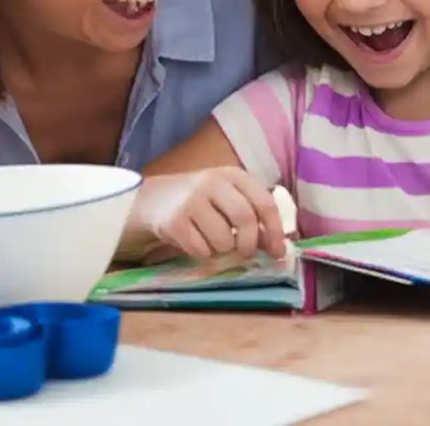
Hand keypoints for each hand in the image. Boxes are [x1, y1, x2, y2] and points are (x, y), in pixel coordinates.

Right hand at [133, 167, 287, 261]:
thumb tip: (276, 247)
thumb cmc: (199, 202)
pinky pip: (202, 250)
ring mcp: (192, 200)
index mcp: (233, 175)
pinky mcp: (175, 221)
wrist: (152, 199)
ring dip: (222, 250)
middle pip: (245, 219)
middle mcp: (213, 182)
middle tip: (245, 253)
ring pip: (223, 239)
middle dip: (249, 243)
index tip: (277, 251)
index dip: (274, 230)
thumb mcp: (226, 200)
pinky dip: (203, 254)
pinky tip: (195, 242)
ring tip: (212, 241)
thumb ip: (252, 218)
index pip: (264, 202)